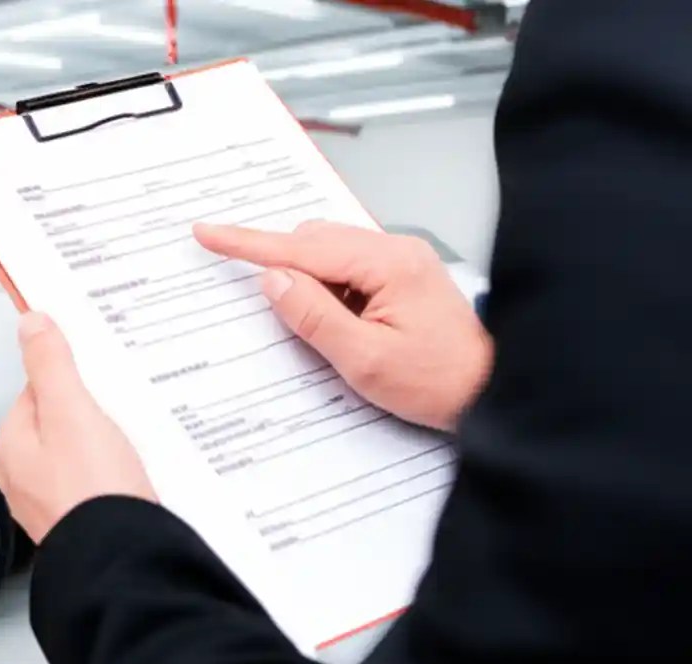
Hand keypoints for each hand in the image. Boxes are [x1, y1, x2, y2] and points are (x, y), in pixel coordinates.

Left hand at [0, 313, 157, 543]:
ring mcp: (51, 501)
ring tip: (128, 444)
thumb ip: (50, 364)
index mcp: (11, 444)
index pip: (35, 389)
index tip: (94, 373)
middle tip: (117, 412)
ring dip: (103, 445)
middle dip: (88, 414)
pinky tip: (132, 476)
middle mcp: (22, 477)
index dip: (69, 378)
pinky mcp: (81, 520)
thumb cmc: (92, 493)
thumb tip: (32, 324)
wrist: (121, 558)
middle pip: (57, 422)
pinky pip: (95, 482)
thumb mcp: (71, 410)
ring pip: (78, 453)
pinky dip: (112, 475)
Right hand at [195, 220, 491, 431]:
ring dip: (307, 281)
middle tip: (271, 309)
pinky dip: (328, 287)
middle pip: (314, 241)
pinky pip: (348, 268)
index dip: (249, 243)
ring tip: (324, 329)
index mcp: (387, 263)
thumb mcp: (364, 360)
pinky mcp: (402, 275)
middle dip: (281, 266)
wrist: (494, 392)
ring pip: (329, 253)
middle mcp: (395, 249)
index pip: (302, 247)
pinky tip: (337, 322)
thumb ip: (313, 316)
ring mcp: (401, 260)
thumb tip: (273, 280)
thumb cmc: (438, 382)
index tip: (209, 233)